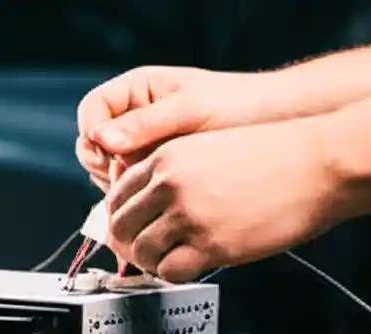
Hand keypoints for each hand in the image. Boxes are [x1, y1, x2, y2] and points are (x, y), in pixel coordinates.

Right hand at [76, 66, 276, 190]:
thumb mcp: (191, 110)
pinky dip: (138, 199)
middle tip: (129, 178)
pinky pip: (132, 190)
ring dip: (120, 186)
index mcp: (136, 91)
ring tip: (149, 191)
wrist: (278, 126)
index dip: (94, 134)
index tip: (111, 154)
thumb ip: (146, 124)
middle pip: (94, 146)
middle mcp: (134, 120)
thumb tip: (104, 139)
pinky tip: (157, 204)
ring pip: (109, 172)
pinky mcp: (157, 175)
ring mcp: (143, 149)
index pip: (92, 111)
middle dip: (106, 165)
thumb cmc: (240, 105)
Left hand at [104, 118, 345, 281]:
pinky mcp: (211, 244)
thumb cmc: (277, 155)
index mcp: (166, 156)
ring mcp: (188, 215)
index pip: (118, 193)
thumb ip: (175, 170)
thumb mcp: (211, 147)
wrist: (321, 163)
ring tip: (169, 261)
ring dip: (150, 262)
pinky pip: (169, 271)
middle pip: (121, 225)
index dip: (121, 216)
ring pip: (141, 252)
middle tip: (144, 253)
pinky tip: (189, 267)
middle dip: (128, 243)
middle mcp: (169, 184)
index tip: (131, 229)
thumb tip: (149, 203)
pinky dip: (173, 275)